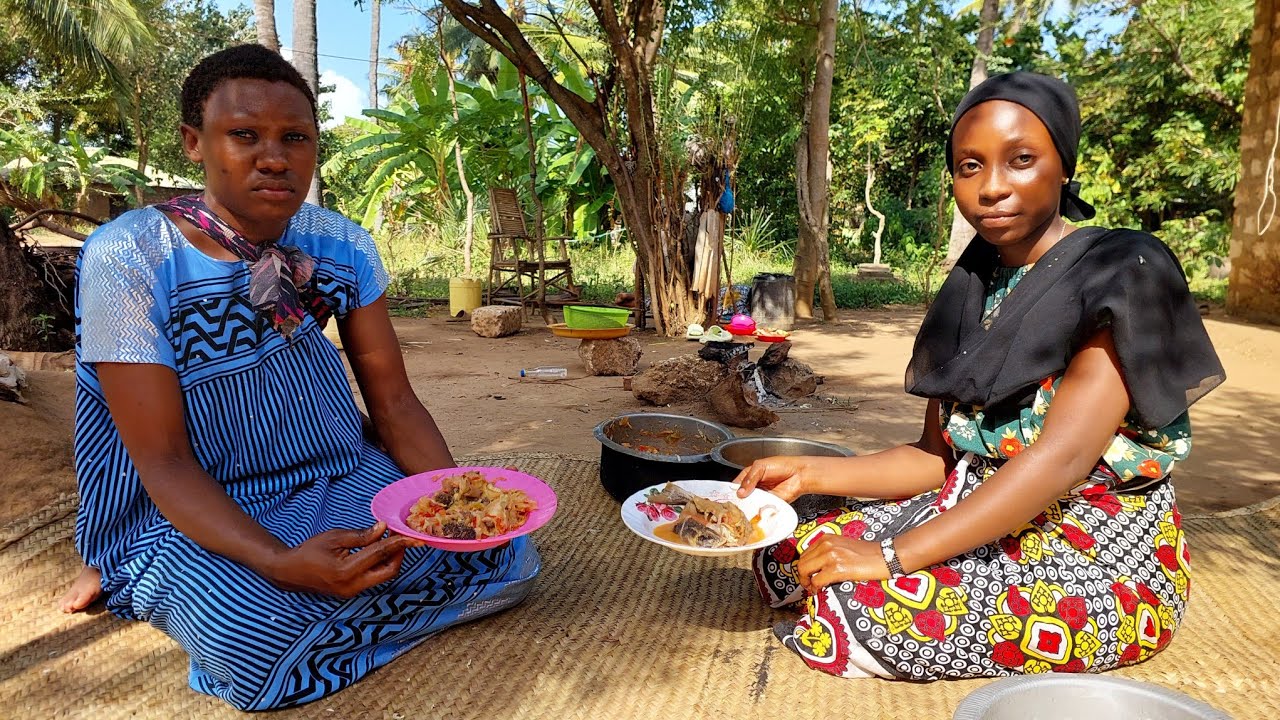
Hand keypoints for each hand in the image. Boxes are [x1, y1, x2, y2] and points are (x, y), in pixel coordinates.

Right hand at [265, 522, 422, 597]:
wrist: (290, 572)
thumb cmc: (310, 550)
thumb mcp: (334, 537)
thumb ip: (361, 535)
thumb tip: (383, 528)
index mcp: (345, 570)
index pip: (380, 554)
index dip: (399, 542)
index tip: (413, 535)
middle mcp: (352, 586)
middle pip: (389, 571)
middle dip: (400, 554)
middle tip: (402, 536)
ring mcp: (352, 592)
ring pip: (383, 576)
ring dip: (391, 559)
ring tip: (391, 540)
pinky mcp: (352, 592)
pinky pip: (374, 578)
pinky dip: (381, 564)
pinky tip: (380, 550)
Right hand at [734, 455, 840, 502]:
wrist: (799, 475)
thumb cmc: (781, 465)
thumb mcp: (761, 467)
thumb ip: (749, 479)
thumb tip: (740, 493)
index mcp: (749, 476)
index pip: (735, 484)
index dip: (730, 490)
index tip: (724, 497)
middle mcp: (754, 487)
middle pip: (741, 496)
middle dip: (737, 500)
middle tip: (731, 506)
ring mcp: (761, 496)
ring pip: (749, 504)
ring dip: (746, 506)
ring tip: (739, 511)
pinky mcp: (769, 504)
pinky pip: (760, 509)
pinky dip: (756, 511)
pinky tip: (751, 512)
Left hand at [795, 535, 889, 593]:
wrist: (885, 557)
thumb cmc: (868, 554)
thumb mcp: (843, 546)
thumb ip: (828, 551)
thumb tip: (816, 566)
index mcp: (826, 538)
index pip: (804, 554)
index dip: (804, 568)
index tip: (808, 576)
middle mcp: (826, 544)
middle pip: (801, 562)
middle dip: (802, 577)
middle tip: (809, 585)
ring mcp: (831, 556)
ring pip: (804, 571)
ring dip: (807, 583)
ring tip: (814, 589)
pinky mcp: (837, 568)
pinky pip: (817, 581)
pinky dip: (815, 588)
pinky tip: (820, 591)